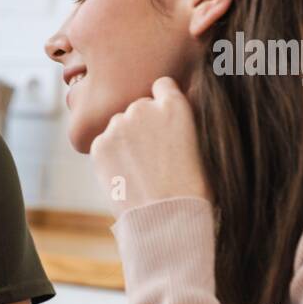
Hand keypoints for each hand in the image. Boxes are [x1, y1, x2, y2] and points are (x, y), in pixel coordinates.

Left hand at [89, 76, 210, 218]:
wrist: (166, 218)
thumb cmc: (194, 188)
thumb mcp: (203, 145)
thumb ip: (186, 121)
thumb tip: (184, 108)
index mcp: (174, 106)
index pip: (162, 85)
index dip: (162, 102)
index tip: (163, 119)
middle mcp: (143, 108)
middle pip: (139, 106)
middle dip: (143, 123)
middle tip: (152, 153)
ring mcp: (118, 126)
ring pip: (119, 124)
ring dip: (125, 138)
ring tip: (140, 168)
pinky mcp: (99, 145)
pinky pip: (104, 142)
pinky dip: (110, 155)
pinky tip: (126, 174)